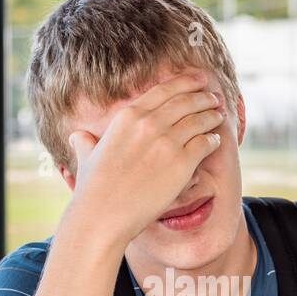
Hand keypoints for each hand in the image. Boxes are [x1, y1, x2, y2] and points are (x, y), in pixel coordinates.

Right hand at [64, 70, 225, 246]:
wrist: (103, 215)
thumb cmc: (93, 190)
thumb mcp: (86, 157)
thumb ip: (85, 142)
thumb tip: (78, 136)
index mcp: (128, 116)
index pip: (164, 90)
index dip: (185, 82)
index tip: (198, 79)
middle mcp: (148, 124)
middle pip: (185, 101)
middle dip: (203, 97)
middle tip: (213, 97)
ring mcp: (167, 142)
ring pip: (199, 120)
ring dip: (212, 116)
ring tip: (219, 115)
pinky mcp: (181, 163)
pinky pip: (205, 143)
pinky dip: (213, 140)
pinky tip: (215, 141)